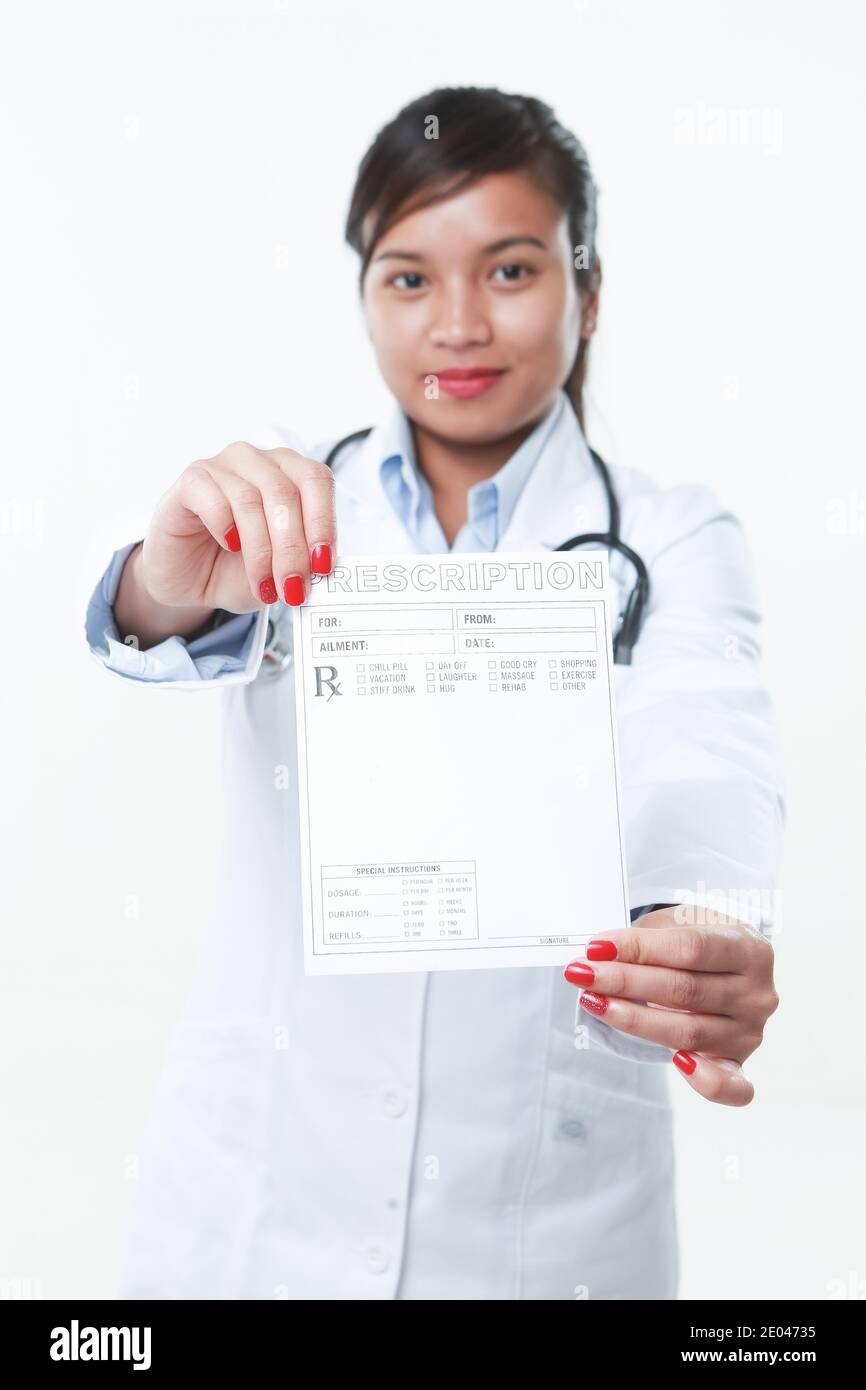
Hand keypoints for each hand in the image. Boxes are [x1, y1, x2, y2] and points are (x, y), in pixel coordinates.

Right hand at [142, 441, 336, 613]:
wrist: (187, 580)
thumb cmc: (235, 568)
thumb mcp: (279, 575)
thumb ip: (302, 568)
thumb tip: (322, 571)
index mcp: (289, 473)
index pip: (316, 480)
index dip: (323, 522)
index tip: (322, 565)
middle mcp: (258, 462)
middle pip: (285, 493)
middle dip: (292, 548)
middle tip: (292, 588)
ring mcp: (221, 466)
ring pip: (250, 500)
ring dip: (260, 550)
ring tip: (263, 584)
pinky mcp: (190, 482)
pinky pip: (212, 496)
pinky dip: (224, 525)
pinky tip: (230, 546)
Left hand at [564, 907, 779, 1105]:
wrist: (724, 964)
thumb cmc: (697, 941)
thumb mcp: (679, 923)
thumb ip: (649, 939)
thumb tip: (600, 956)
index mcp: (749, 948)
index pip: (690, 948)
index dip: (640, 948)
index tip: (596, 948)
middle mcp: (757, 993)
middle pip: (685, 990)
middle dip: (625, 981)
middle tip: (582, 974)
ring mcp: (750, 1032)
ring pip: (688, 1032)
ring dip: (634, 1019)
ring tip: (594, 1002)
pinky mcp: (738, 1062)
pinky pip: (730, 1085)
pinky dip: (705, 1080)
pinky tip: (677, 1063)